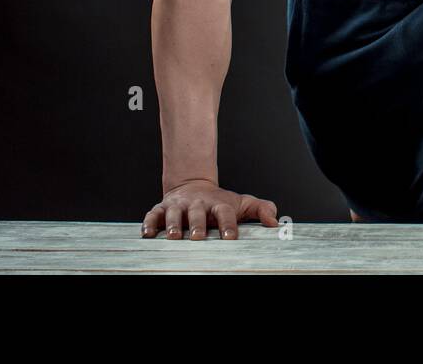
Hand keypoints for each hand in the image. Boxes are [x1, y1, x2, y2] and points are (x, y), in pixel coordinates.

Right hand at [141, 178, 278, 239]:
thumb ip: (261, 209)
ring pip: (173, 214)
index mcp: (218, 204)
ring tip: (173, 237)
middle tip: (198, 237)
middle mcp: (197, 204)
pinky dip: (149, 224)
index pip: (225, 213)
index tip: (230, 237)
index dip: (228, 225)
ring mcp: (179, 206)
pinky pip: (153, 215)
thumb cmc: (220, 202)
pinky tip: (147, 234)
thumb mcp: (242, 203)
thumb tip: (275, 222)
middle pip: (197, 213)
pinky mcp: (161, 208)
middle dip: (197, 225)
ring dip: (172, 225)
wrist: (193, 185)